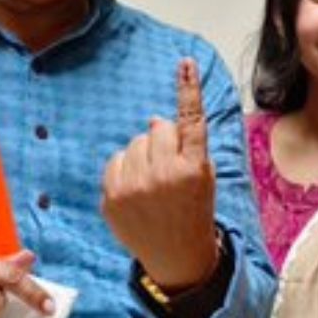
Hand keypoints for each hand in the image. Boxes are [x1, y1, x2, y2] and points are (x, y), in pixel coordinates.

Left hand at [101, 58, 217, 291]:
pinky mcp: (112, 198)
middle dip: (163, 139)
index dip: (188, 89)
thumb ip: (186, 146)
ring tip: (154, 182)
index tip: (185, 63)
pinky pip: (115, 161)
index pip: (191, 120)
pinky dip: (125, 169)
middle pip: (157, 127)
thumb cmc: (194, 211)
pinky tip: (137, 189)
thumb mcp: (204, 178)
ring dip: (143, 154)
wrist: (177, 255)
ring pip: (134, 142)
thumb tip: (152, 120)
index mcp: (193, 169)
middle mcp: (163, 176)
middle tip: (170, 164)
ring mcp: (134, 188)